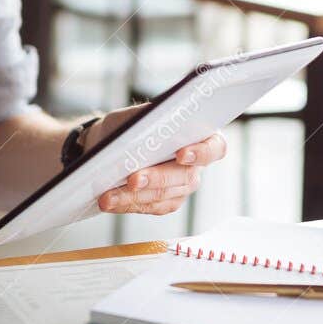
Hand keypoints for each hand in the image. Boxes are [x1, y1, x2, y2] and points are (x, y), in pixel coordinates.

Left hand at [85, 105, 227, 216]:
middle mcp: (195, 165)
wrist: (108, 146)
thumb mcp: (133, 116)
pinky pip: (151, 208)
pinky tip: (112, 202)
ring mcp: (182, 186)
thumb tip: (144, 125)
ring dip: (134, 197)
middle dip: (157, 179)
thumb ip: (143, 119)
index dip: (202, 152)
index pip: (215, 147)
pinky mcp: (166, 202)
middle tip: (133, 180)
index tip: (181, 154)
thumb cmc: (126, 127)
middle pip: (186, 177)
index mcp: (198, 136)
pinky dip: (128, 204)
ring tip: (108, 197)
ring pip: (164, 196)